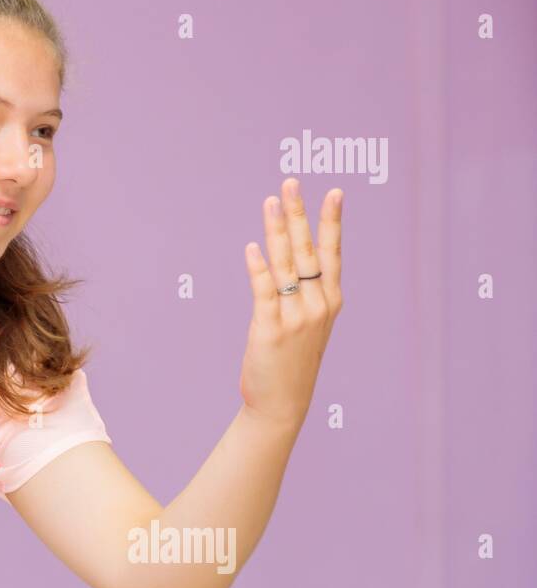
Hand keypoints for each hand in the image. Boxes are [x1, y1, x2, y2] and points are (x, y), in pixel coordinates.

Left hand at [239, 178, 343, 428]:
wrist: (282, 404)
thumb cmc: (293, 362)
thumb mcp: (309, 324)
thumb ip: (303, 293)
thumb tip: (283, 258)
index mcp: (330, 302)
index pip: (331, 254)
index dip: (332, 222)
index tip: (334, 192)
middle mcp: (317, 306)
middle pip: (307, 251)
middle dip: (299, 214)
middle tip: (291, 183)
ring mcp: (295, 318)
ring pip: (285, 265)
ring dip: (277, 230)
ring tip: (271, 201)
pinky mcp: (270, 330)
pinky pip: (264, 292)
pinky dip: (258, 268)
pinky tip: (252, 248)